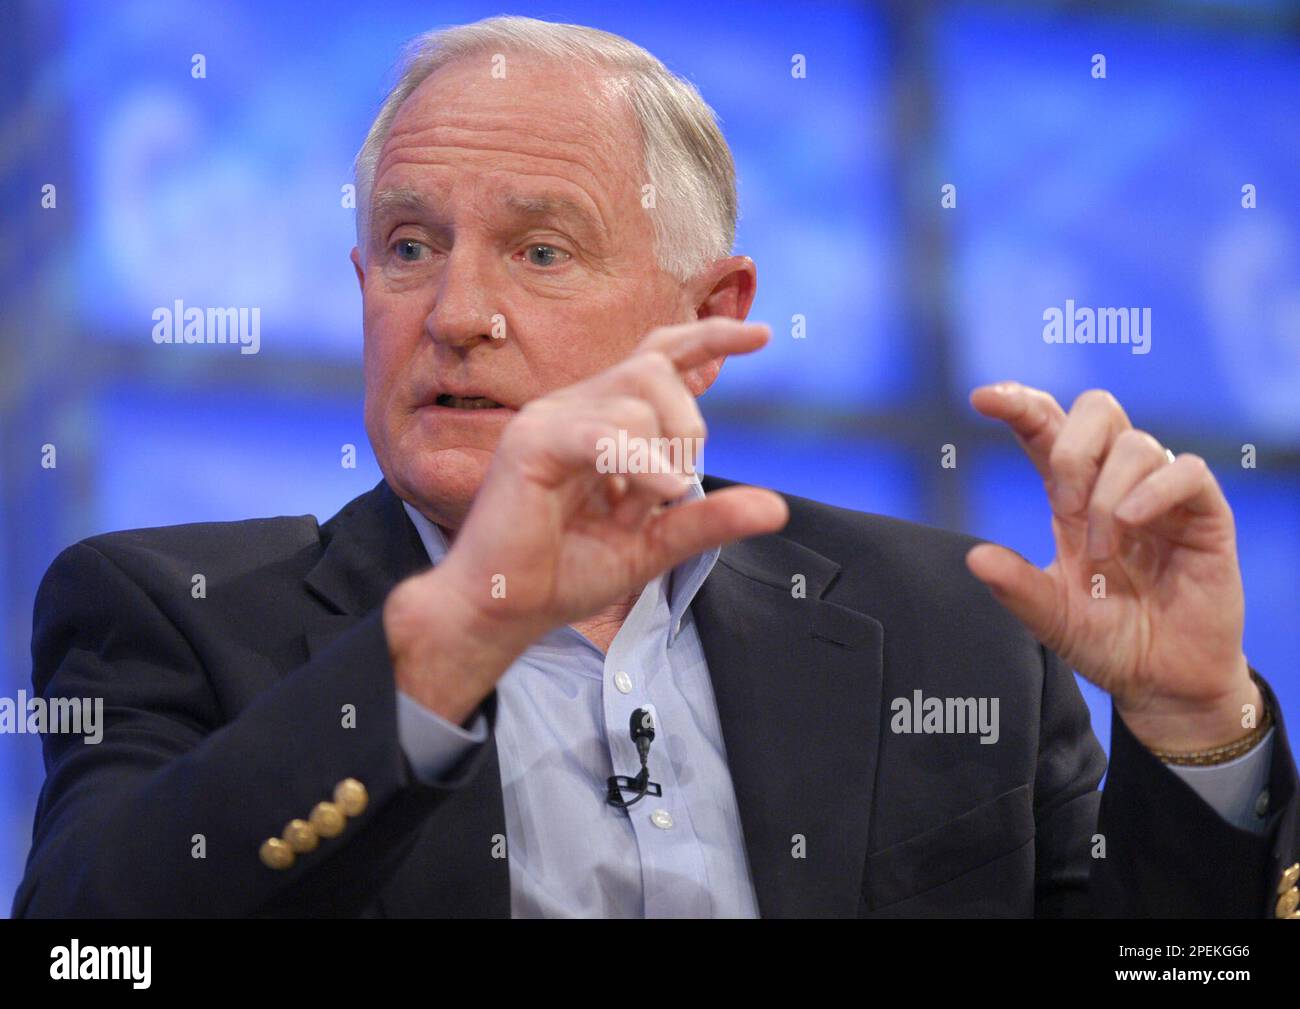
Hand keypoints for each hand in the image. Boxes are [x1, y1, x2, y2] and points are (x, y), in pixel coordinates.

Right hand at [384, 317, 788, 722]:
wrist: (502, 609)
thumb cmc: (565, 571)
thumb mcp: (653, 545)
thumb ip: (708, 521)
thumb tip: (776, 508)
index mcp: (601, 420)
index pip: (658, 356)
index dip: (709, 338)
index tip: (762, 337)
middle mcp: (574, 407)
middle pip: (655, 369)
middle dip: (687, 423)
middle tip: (676, 484)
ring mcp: (549, 420)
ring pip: (636, 398)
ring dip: (662, 453)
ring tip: (645, 504)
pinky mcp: (530, 445)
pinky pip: (602, 433)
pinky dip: (640, 461)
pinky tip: (662, 491)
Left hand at [965, 382, 1259, 752]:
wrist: (1162, 681)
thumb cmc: (1108, 640)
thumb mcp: (1051, 617)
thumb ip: (1016, 587)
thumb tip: (975, 557)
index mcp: (1071, 497)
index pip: (1045, 429)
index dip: (1018, 404)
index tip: (982, 398)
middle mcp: (1115, 484)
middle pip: (1097, 410)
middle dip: (1073, 447)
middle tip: (1064, 505)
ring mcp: (1161, 496)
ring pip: (1136, 443)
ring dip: (1108, 495)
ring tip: (1105, 551)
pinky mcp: (1205, 515)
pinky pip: (1187, 471)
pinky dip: (1155, 488)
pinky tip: (1132, 521)